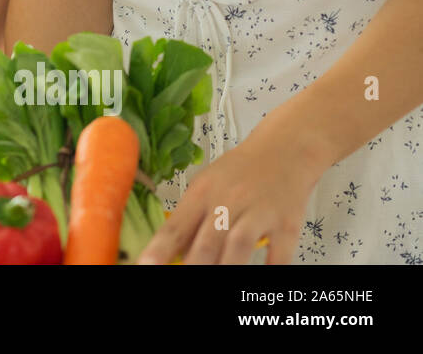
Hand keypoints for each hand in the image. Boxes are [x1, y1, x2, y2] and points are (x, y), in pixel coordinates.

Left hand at [137, 131, 326, 264]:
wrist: (283, 150)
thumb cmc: (239, 171)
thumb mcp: (206, 186)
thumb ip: (191, 219)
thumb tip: (169, 253)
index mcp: (201, 194)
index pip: (175, 228)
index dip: (159, 250)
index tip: (146, 265)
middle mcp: (227, 203)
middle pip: (207, 241)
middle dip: (193, 266)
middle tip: (182, 280)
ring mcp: (258, 213)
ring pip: (238, 245)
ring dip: (227, 268)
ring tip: (216, 282)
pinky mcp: (287, 223)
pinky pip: (280, 252)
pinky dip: (272, 267)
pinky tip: (263, 279)